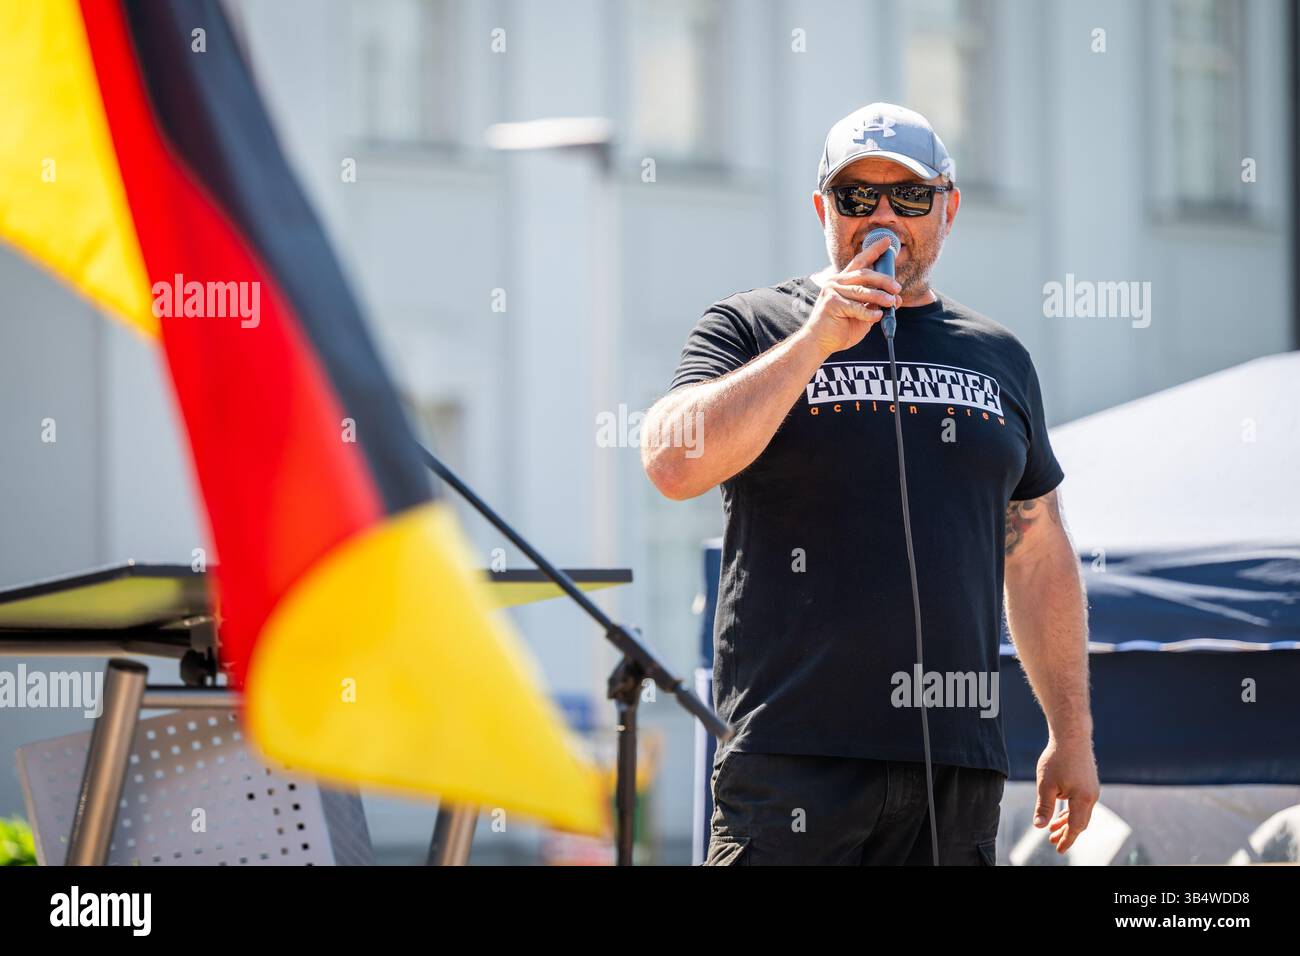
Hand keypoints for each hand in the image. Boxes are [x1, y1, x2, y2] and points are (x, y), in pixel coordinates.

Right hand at [803, 235, 902, 355]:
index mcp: (842, 281)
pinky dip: (869, 312)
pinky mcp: (832, 303)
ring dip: (880, 296)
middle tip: (897, 287)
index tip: (887, 242)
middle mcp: (836, 282)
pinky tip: (878, 316)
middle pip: (864, 274)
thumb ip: (874, 304)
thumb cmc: (839, 328)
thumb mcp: (862, 314)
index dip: (874, 251)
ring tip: (892, 302)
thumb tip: (894, 299)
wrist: (819, 343)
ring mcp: (832, 291)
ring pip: (862, 290)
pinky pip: (857, 307)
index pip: (860, 261)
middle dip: (884, 279)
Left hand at [1034, 734, 1099, 854]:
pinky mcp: (1089, 783)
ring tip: (1053, 830)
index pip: (1075, 827)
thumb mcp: (1046, 784)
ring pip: (1081, 813)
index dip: (1067, 839)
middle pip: (1080, 822)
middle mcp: (1091, 796)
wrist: (1072, 736)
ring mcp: (1092, 790)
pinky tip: (1062, 813)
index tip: (1059, 850)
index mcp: (1083, 799)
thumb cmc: (1057, 758)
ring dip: (1068, 822)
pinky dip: (1071, 811)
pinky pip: (1081, 804)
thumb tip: (1039, 826)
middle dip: (1067, 833)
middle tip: (1053, 842)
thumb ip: (1044, 807)